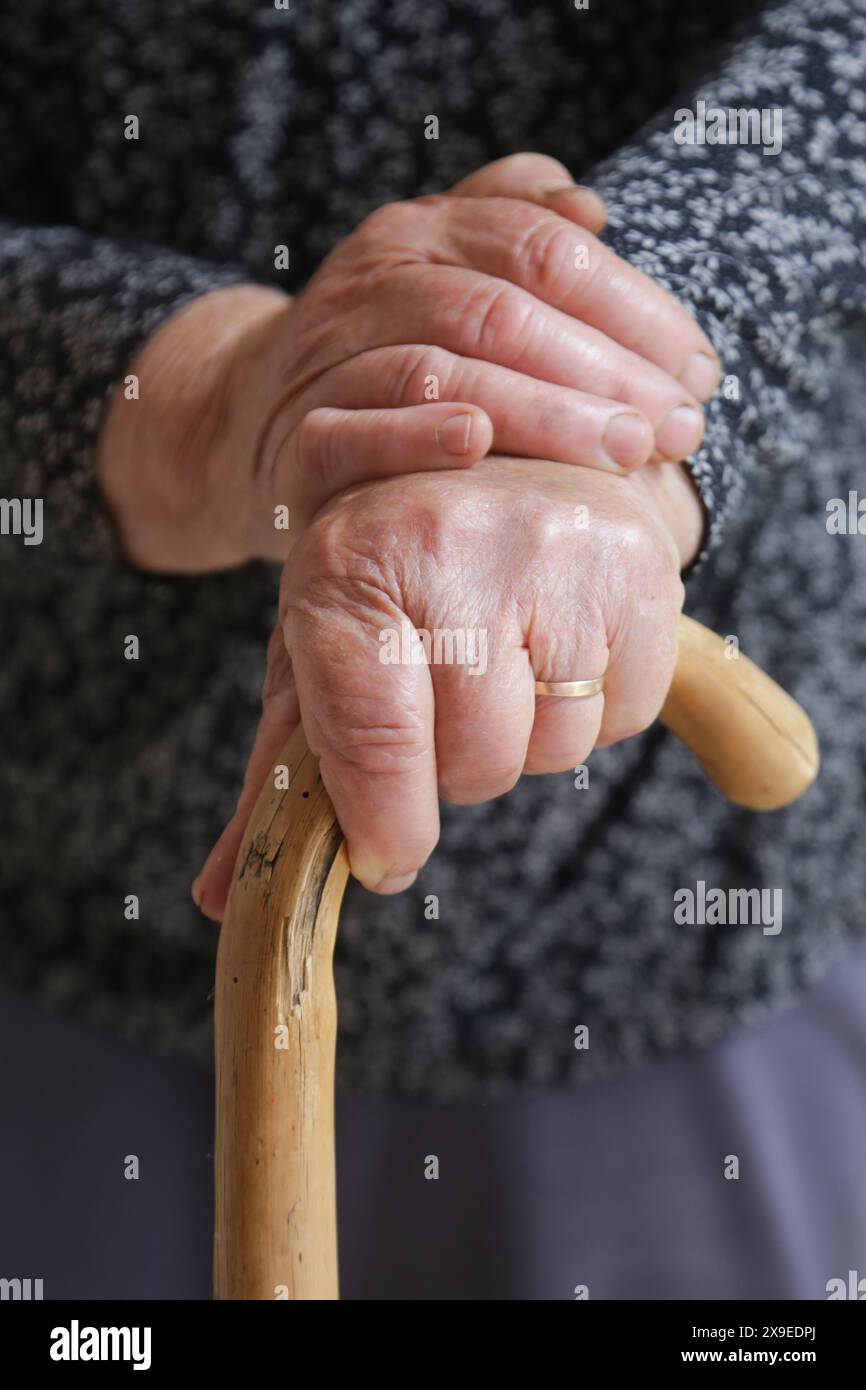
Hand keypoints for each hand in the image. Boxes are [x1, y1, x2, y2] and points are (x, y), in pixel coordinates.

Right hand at [99, 154, 718, 571]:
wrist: (247, 421)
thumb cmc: (378, 354)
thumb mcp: (439, 274)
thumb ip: (507, 227)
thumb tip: (590, 208)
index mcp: (423, 233)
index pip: (544, 249)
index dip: (635, 308)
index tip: (698, 374)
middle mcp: (374, 281)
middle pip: (503, 310)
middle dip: (606, 370)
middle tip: (679, 429)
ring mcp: (329, 358)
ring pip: (441, 368)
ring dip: (543, 411)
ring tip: (624, 452)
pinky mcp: (296, 439)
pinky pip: (350, 432)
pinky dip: (414, 435)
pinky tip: (478, 445)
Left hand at [194, 454, 690, 914]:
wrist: (508, 453)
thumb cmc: (396, 572)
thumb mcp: (320, 649)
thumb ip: (277, 773)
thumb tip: (219, 895)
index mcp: (349, 565)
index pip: (373, 738)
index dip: (385, 822)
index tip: (387, 857)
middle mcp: (453, 546)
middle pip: (475, 762)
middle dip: (457, 765)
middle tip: (448, 703)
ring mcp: (557, 552)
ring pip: (554, 748)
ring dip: (528, 736)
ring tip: (508, 660)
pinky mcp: (640, 570)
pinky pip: (625, 715)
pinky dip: (595, 707)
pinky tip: (564, 643)